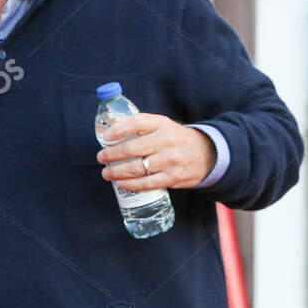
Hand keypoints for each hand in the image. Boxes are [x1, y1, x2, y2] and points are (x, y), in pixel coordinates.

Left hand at [96, 112, 215, 191]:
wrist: (206, 153)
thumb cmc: (175, 139)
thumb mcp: (162, 125)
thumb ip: (141, 127)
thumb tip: (109, 128)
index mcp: (162, 124)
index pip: (137, 123)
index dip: (118, 129)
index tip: (105, 136)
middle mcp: (166, 141)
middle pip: (132, 148)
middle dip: (111, 154)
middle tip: (101, 158)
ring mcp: (170, 160)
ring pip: (136, 168)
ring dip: (116, 172)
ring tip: (107, 173)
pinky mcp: (172, 178)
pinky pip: (146, 183)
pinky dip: (129, 184)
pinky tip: (120, 183)